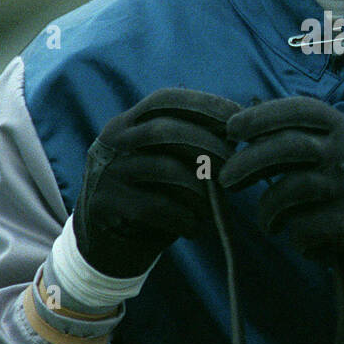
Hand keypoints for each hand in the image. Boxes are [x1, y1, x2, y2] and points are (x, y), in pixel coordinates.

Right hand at [72, 88, 240, 277]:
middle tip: (232, 169)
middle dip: (207, 147)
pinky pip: (154, 206)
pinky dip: (183, 217)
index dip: (203, 104)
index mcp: (129, 122)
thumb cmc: (153, 196)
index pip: (165, 100)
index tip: (236, 118)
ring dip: (199, 190)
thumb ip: (194, 143)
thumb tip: (240, 129)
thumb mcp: (168, 162)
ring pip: (164, 169)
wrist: (109, 243)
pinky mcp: (102, 204)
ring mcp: (104, 170)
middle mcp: (112, 140)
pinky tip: (194, 227)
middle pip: (164, 130)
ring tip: (214, 207)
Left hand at [217, 95, 343, 284]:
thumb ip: (305, 141)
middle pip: (287, 148)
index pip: (300, 110)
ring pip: (289, 192)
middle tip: (226, 179)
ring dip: (268, 211)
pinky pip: (304, 230)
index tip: (232, 128)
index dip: (261, 116)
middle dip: (247, 163)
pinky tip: (306, 241)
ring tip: (269, 222)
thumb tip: (246, 135)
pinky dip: (297, 239)